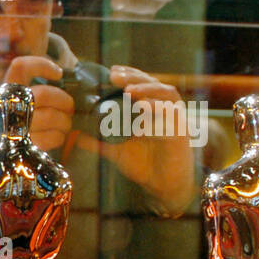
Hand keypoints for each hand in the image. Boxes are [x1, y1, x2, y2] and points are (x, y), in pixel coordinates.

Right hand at [1, 56, 74, 151]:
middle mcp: (5, 107)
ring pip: (49, 116)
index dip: (42, 65)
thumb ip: (39, 92)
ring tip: (66, 124)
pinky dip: (58, 137)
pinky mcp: (18, 147)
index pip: (20, 67)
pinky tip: (58, 137)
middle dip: (63, 100)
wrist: (5, 158)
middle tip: (70, 107)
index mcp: (7, 92)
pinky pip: (48, 137)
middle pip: (42, 94)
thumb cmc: (22, 125)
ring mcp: (10, 128)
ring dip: (64, 121)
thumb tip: (65, 80)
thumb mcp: (25, 105)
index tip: (59, 74)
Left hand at [71, 65, 197, 213]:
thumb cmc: (145, 164)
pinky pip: (173, 119)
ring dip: (148, 90)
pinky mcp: (182, 133)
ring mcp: (175, 120)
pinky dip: (158, 113)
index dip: (129, 75)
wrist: (164, 186)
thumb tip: (77, 136)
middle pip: (154, 85)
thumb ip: (99, 141)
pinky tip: (143, 112)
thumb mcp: (117, 151)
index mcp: (151, 110)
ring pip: (167, 96)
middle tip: (115, 76)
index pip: (142, 85)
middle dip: (135, 78)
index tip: (111, 71)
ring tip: (130, 91)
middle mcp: (165, 111)